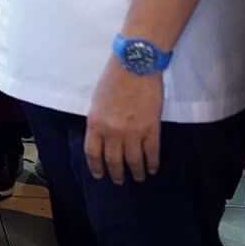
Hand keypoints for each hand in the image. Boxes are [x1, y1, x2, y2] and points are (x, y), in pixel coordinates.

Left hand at [85, 56, 163, 182]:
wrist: (136, 64)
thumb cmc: (114, 77)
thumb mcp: (97, 100)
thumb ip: (99, 120)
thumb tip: (103, 136)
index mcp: (95, 123)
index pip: (92, 153)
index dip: (96, 167)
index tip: (99, 175)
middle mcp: (112, 131)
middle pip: (113, 161)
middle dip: (116, 174)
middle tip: (119, 181)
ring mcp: (132, 132)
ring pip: (133, 161)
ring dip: (135, 172)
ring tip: (138, 177)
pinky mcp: (151, 128)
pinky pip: (151, 153)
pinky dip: (152, 163)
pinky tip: (152, 169)